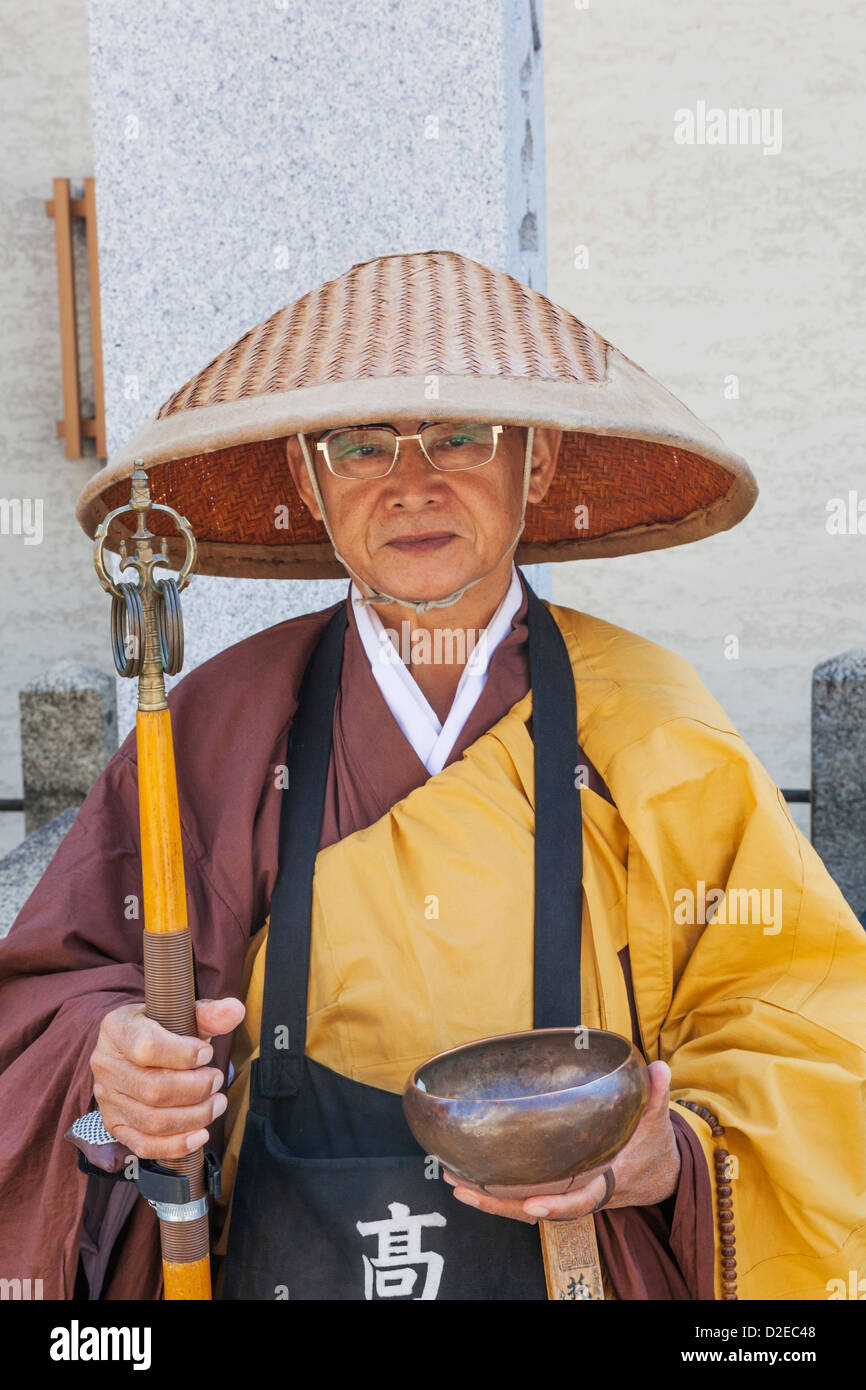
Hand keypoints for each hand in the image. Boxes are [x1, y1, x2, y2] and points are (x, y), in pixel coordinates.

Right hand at [90, 997, 244, 1160]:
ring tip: (216, 1103)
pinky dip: (176, 1145)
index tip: (206, 1054)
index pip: (147, 1047)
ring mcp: (107, 1098)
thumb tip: (235, 1010)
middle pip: (153, 1089)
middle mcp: (106, 1064)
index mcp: (117, 1029)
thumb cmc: (160, 1029)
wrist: (133, 1047)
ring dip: (194, 1116)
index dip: (184, 1055)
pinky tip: (200, 1134)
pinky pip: (144, 1144)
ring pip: (152, 1120)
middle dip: (196, 1089)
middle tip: (216, 1079)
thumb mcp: (180, 1013)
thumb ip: (208, 1013)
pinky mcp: (115, 1124)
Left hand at [444, 1059, 680, 1224]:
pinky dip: (496, 1191)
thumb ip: (655, 1094)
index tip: (532, 1204)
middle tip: (465, 1189)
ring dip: (488, 1199)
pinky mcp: (555, 1187)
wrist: (657, 1172)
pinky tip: (467, 1176)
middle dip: (500, 1204)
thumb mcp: (655, 1118)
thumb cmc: (651, 1142)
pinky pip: (523, 1195)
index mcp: (606, 1180)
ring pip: (524, 1206)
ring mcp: (565, 1193)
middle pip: (538, 1208)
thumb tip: (659, 1068)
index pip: (582, 1200)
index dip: (558, 1205)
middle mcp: (580, 1192)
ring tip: (454, 1181)